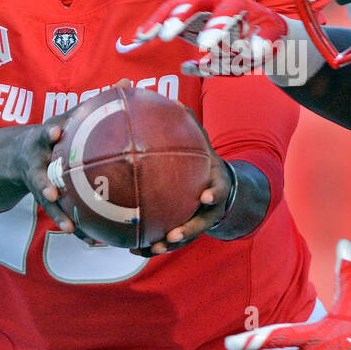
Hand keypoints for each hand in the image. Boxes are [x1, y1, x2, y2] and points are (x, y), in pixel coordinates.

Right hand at [14, 109, 92, 239]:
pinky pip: (61, 216)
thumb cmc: (54, 134)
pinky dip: (75, 228)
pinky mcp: (46, 200)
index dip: (49, 132)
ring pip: (46, 202)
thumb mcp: (69, 115)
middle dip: (43, 185)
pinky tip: (91, 241)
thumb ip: (96, 102)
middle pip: (38, 175)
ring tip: (70, 229)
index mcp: (43, 140)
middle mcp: (37, 164)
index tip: (55, 130)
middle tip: (52, 194)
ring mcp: (39, 184)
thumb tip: (129, 82)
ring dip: (57, 215)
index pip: (44, 133)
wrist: (17, 156)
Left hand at [130, 123, 233, 256]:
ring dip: (167, 246)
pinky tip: (131, 248)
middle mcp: (209, 210)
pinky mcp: (184, 232)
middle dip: (188, 231)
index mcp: (216, 188)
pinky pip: (167, 242)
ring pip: (184, 239)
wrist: (219, 188)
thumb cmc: (205, 162)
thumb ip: (190, 126)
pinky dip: (151, 246)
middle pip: (201, 224)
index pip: (218, 192)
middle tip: (173, 235)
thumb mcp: (204, 145)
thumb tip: (173, 100)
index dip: (214, 195)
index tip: (206, 197)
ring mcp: (198, 223)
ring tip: (150, 249)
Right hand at [134, 0, 287, 76]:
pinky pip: (166, 20)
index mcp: (236, 4)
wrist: (258, 28)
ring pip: (174, 9)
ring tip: (142, 37)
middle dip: (179, 18)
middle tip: (166, 36)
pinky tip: (137, 40)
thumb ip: (264, 45)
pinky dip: (153, 28)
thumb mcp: (273, 38)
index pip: (226, 11)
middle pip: (192, 4)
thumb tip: (252, 53)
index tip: (207, 46)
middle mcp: (213, 3)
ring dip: (157, 21)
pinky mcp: (186, 21)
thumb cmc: (266, 32)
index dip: (216, 27)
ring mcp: (197, 10)